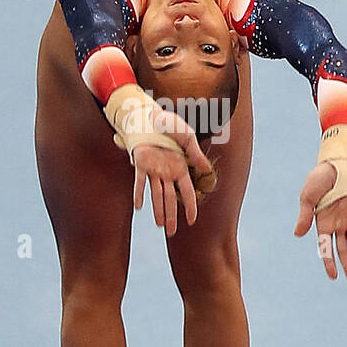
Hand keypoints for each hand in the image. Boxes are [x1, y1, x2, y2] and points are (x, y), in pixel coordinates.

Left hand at [132, 107, 212, 236]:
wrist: (150, 113)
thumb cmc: (171, 124)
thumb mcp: (188, 137)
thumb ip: (196, 154)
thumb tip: (207, 170)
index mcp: (179, 167)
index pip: (186, 191)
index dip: (189, 206)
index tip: (191, 221)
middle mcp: (166, 171)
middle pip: (170, 199)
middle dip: (171, 216)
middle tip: (171, 234)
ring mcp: (153, 168)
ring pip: (156, 194)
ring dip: (158, 210)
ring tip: (159, 226)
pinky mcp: (140, 161)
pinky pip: (140, 180)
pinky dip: (139, 193)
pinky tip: (139, 207)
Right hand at [293, 162, 346, 282]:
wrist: (334, 163)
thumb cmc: (318, 180)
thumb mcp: (307, 197)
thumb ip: (304, 216)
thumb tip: (298, 235)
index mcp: (322, 223)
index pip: (326, 247)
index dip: (329, 262)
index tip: (333, 277)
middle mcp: (337, 224)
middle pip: (343, 249)